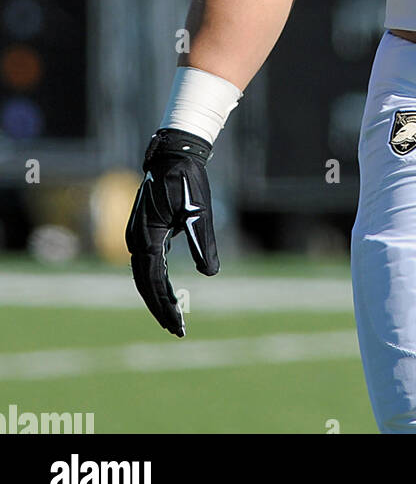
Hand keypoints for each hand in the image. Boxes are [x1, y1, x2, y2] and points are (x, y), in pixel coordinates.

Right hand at [125, 128, 218, 336]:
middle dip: (159, 307)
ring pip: (144, 275)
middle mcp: (136, 239)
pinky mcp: (146, 232)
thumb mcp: (200, 211)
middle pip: (144, 283)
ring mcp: (138, 236)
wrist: (174, 153)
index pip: (152, 281)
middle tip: (176, 329)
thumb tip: (210, 273)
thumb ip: (202, 242)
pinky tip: (169, 292)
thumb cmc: (187, 180)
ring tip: (173, 318)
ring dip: (157, 297)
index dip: (163, 304)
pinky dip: (158, 281)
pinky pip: (148, 263)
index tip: (177, 324)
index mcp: (146, 236)